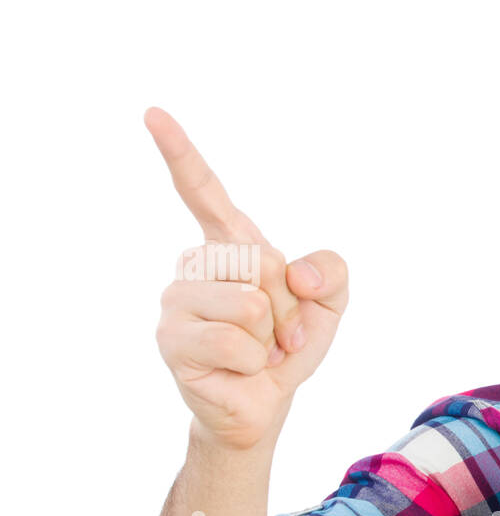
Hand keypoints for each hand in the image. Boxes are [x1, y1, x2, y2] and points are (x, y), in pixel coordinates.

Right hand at [146, 107, 348, 450]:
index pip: (204, 191)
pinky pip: (236, 342)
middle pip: (262, 262)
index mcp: (231, 245)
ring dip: (270, 336)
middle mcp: (196, 264)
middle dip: (287, 306)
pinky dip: (254, 361)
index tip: (153, 113)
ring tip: (256, 350)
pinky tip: (239, 369)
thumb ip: (332, 272)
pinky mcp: (172, 340)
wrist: (266, 402)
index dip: (180, 153)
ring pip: (250, 304)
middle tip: (275, 332)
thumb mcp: (329, 303)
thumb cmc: (288, 345)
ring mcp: (177, 300)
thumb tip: (294, 275)